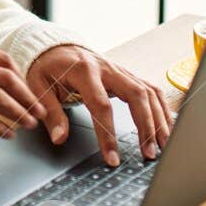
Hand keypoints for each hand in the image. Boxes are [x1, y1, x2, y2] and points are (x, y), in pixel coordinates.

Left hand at [27, 45, 171, 165]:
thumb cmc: (47, 67)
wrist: (55, 47)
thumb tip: (60, 138)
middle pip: (136, 94)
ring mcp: (120, 70)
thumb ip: (51, 113)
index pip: (101, 105)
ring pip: (148, 91)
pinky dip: (162, 107)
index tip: (112, 158)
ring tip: (163, 145)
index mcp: (84, 71)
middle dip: (146, 125)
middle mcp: (107, 68)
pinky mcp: (127, 75)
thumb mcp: (38, 87)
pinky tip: (166, 126)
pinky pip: (150, 89)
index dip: (108, 134)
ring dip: (158, 119)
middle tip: (149, 153)